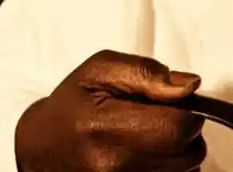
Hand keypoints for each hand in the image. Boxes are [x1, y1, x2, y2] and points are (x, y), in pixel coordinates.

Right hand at [15, 50, 206, 171]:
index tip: (173, 105)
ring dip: (180, 154)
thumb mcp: (100, 70)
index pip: (178, 127)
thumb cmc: (72, 105)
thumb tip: (189, 86)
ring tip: (153, 139)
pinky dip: (171, 169)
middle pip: (188, 153)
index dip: (187, 113)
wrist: (42, 148)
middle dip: (185, 133)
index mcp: (105, 127)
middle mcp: (113, 165)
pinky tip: (152, 157)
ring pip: (186, 171)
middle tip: (162, 121)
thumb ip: (147, 73)